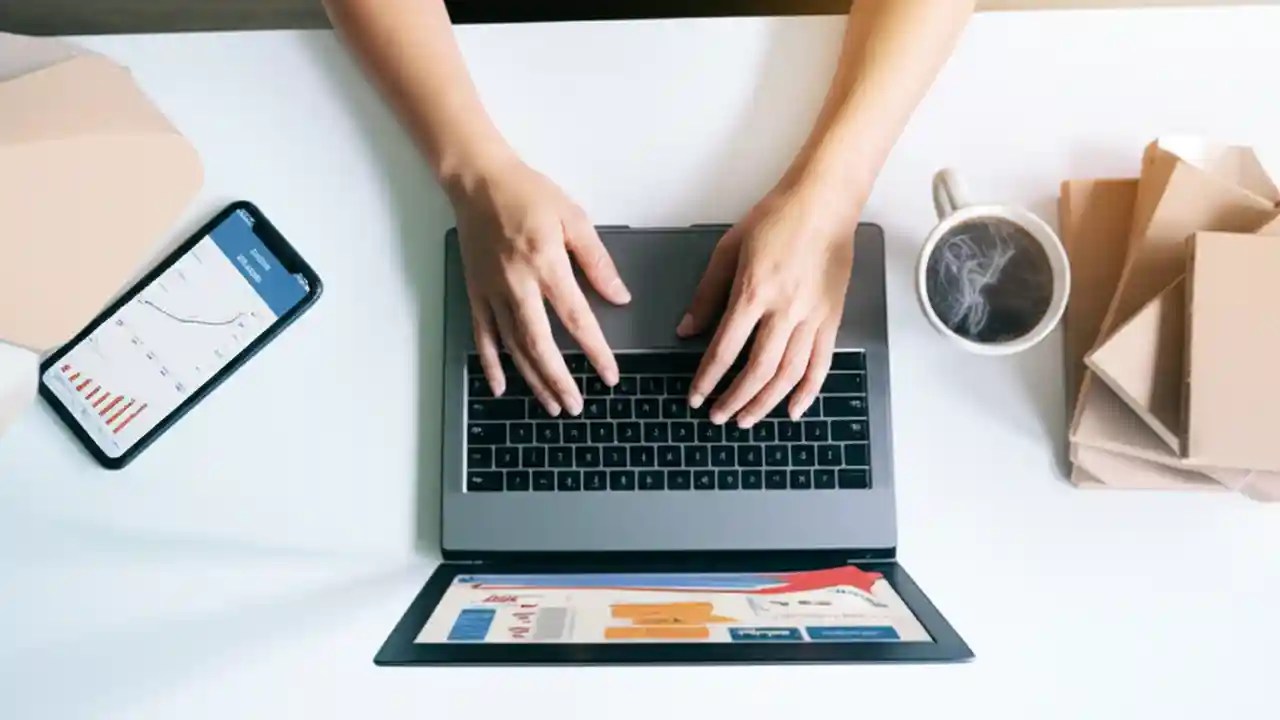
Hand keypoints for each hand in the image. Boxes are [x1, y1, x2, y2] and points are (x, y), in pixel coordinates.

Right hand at [454, 157, 630, 415]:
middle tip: (576, 406)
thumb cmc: (529, 194)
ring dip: (533, 380)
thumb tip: (619, 297)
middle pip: (540, 345)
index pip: (576, 319)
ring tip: (551, 405)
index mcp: (546, 264)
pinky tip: (501, 386)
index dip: (595, 351)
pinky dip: (491, 364)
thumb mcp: (574, 218)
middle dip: (559, 380)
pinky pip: (483, 336)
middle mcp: (517, 284)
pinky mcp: (475, 292)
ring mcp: (492, 291)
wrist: (478, 181)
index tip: (609, 375)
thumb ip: (597, 261)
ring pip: (513, 347)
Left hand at [677, 181, 856, 426]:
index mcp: (753, 292)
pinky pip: (821, 363)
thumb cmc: (775, 219)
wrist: (822, 203)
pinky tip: (793, 410)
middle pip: (757, 370)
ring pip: (788, 373)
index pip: (725, 349)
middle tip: (718, 416)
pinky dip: (808, 391)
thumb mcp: (728, 250)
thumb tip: (687, 330)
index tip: (696, 396)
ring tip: (746, 419)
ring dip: (765, 402)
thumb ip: (707, 294)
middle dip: (734, 399)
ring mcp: (812, 316)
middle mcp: (785, 309)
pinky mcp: (832, 317)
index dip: (708, 378)